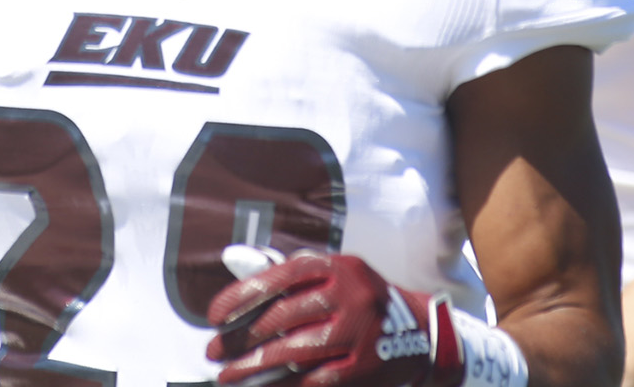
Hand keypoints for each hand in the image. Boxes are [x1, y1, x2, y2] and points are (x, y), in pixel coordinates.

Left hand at [204, 250, 462, 386]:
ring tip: (229, 376)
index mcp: (337, 265)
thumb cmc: (357, 299)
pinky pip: (315, 379)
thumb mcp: (328, 275)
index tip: (213, 316)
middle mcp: (351, 294)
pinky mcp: (366, 366)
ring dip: (254, 367)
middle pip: (283, 317)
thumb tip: (231, 259)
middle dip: (241, 338)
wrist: (420, 331)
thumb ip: (283, 271)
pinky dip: (284, 385)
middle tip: (214, 352)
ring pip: (295, 352)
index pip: (278, 277)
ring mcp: (360, 332)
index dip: (241, 296)